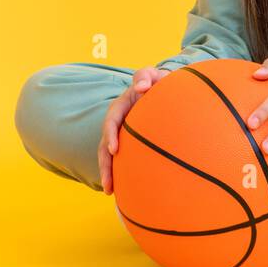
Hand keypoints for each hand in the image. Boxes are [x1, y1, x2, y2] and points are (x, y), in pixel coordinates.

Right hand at [99, 65, 169, 194]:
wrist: (163, 90)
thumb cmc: (159, 82)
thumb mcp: (154, 75)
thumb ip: (146, 76)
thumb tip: (141, 87)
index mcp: (122, 106)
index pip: (111, 119)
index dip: (110, 134)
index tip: (114, 150)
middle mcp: (118, 122)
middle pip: (105, 144)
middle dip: (104, 164)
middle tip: (108, 184)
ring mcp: (121, 133)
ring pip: (109, 155)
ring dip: (108, 173)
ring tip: (110, 191)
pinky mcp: (128, 144)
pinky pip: (122, 158)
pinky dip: (120, 172)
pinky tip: (125, 189)